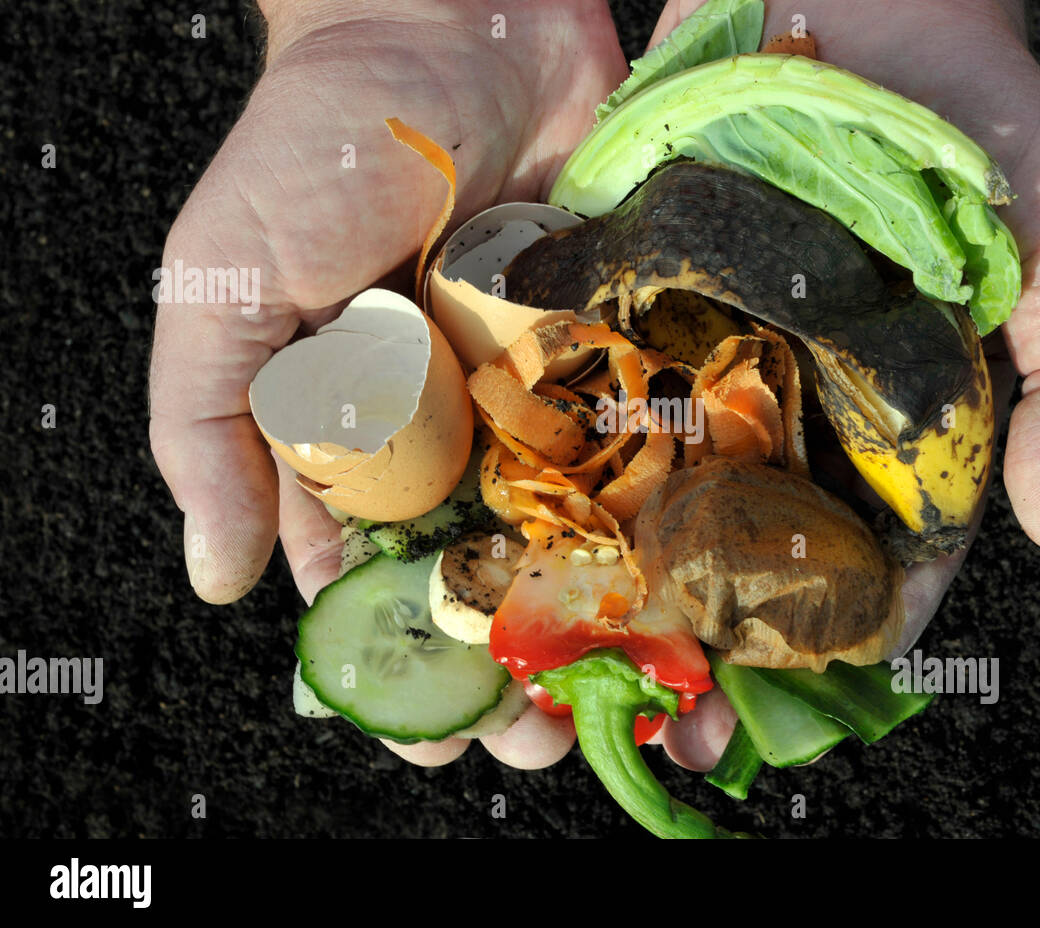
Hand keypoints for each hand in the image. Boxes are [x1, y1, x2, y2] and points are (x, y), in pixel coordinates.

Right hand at [148, 0, 627, 765]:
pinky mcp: (622, 348)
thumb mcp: (224, 286)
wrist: (448, 22)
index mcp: (358, 439)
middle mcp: (460, 433)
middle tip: (545, 737)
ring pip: (582, 535)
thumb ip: (210, 429)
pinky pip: (648, 446)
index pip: (376, 584)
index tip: (435, 739)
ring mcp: (549, 396)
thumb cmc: (316, 147)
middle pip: (492, 579)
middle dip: (515, 667)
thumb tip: (220, 578)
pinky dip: (670, 515)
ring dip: (603, 622)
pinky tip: (696, 582)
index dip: (401, 668)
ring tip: (629, 693)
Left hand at [643, 0, 1039, 765]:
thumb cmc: (979, 130)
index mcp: (902, 430)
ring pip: (669, 493)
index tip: (795, 692)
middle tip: (668, 713)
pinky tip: (528, 520)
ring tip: (584, 654)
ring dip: (628, 579)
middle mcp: (800, 412)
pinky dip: (568, 455)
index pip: (881, 558)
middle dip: (714, 640)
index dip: (845, 634)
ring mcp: (715, 361)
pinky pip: (602, 390)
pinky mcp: (641, 300)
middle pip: (758, 553)